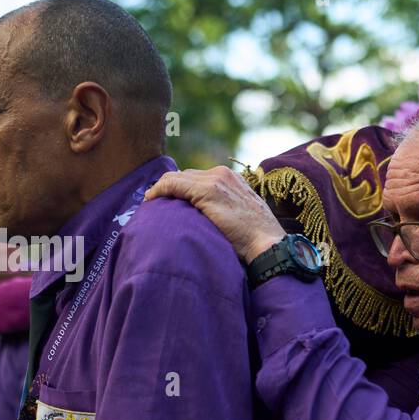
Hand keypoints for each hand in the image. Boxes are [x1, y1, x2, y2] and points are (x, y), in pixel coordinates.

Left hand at [145, 166, 285, 263]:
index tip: (169, 201)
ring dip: (162, 189)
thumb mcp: (241, 216)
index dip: (181, 187)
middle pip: (186, 175)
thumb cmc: (257, 239)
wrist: (268, 245)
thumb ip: (224, 208)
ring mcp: (215, 180)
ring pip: (176, 177)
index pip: (198, 177)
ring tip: (151, 202)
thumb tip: (204, 214)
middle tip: (156, 202)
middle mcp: (222, 174)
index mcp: (232, 178)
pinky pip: (173, 184)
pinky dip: (159, 191)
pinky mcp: (208, 191)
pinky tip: (150, 200)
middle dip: (171, 188)